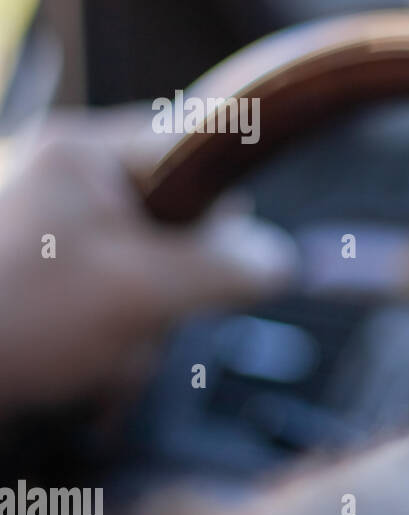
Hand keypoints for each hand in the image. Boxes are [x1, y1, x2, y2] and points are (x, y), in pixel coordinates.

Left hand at [0, 113, 297, 411]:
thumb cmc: (11, 319)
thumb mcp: (139, 293)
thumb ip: (222, 269)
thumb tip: (276, 258)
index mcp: (82, 154)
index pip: (193, 148)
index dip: (223, 204)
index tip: (222, 260)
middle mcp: (56, 178)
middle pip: (171, 219)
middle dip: (173, 284)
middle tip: (144, 320)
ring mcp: (37, 230)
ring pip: (139, 270)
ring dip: (137, 324)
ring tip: (98, 353)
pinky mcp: (27, 279)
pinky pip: (102, 303)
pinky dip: (104, 341)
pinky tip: (80, 366)